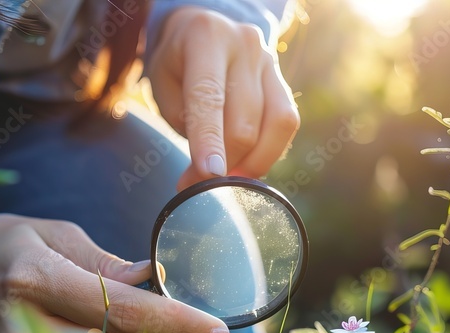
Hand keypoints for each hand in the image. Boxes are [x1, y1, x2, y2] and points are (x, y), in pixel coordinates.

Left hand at [146, 7, 299, 189]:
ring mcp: (269, 62)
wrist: (205, 31)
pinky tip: (248, 162)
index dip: (210, 139)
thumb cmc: (178, 63)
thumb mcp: (164, 84)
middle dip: (223, 162)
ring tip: (226, 177)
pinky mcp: (283, 81)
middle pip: (243, 122)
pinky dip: (268, 152)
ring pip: (273, 126)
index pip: (209, 97)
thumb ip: (185, 121)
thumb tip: (210, 170)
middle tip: (196, 185)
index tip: (210, 173)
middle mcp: (244, 45)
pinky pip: (286, 124)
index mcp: (206, 38)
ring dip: (250, 162)